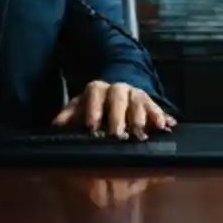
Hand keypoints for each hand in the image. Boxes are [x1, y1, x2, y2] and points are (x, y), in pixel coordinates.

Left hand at [51, 81, 176, 139]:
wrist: (118, 91)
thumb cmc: (97, 104)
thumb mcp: (81, 107)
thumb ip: (69, 115)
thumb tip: (56, 126)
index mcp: (98, 89)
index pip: (95, 94)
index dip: (93, 109)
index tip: (92, 126)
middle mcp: (118, 89)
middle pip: (118, 98)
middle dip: (117, 116)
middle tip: (117, 134)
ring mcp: (135, 94)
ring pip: (138, 101)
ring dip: (140, 117)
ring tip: (141, 132)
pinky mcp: (150, 102)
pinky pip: (157, 108)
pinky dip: (161, 116)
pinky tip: (166, 126)